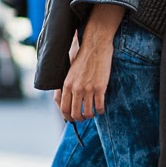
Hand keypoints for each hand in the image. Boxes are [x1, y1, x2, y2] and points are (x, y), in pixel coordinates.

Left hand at [56, 7, 124, 121]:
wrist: (95, 46)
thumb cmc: (83, 58)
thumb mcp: (70, 72)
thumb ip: (68, 86)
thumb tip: (67, 100)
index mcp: (66, 85)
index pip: (63, 108)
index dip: (68, 117)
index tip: (73, 119)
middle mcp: (76, 89)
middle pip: (75, 113)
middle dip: (80, 119)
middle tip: (85, 117)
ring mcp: (88, 89)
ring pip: (88, 112)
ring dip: (91, 116)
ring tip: (94, 113)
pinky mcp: (100, 88)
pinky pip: (100, 107)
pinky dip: (101, 111)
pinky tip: (102, 108)